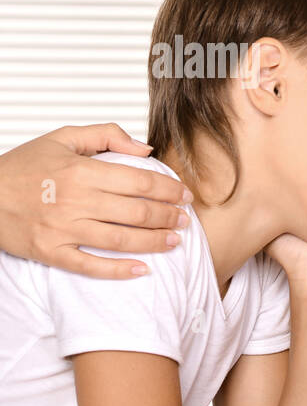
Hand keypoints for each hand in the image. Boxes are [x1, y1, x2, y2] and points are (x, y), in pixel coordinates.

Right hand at [0, 124, 191, 278]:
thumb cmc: (23, 166)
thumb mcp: (62, 138)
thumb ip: (106, 135)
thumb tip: (144, 148)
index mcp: (81, 172)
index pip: (139, 181)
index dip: (168, 189)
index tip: (185, 194)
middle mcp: (75, 201)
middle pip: (136, 212)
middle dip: (168, 217)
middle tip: (185, 220)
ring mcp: (62, 229)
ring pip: (121, 240)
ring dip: (154, 242)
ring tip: (174, 241)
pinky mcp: (50, 252)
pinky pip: (90, 266)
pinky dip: (119, 270)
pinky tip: (143, 270)